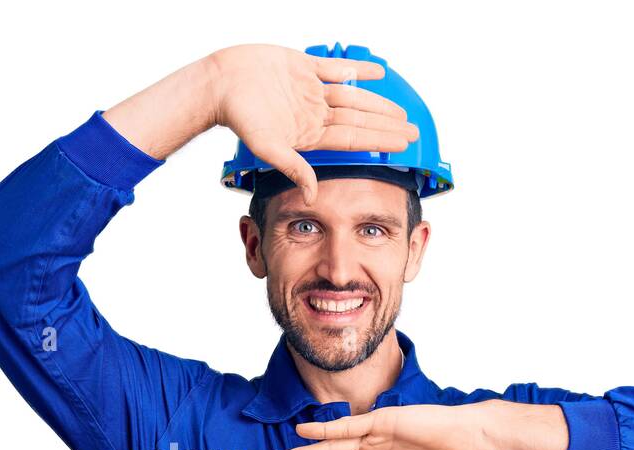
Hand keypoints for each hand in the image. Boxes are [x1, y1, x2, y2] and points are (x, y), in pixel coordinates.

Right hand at [205, 45, 418, 202]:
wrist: (220, 83)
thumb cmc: (238, 116)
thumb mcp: (267, 147)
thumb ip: (293, 168)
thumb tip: (311, 197)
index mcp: (308, 134)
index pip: (353, 139)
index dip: (379, 140)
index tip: (403, 145)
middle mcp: (312, 114)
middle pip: (358, 120)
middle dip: (386, 125)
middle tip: (412, 131)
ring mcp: (309, 92)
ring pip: (352, 97)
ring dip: (376, 103)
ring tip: (399, 110)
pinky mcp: (303, 68)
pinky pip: (335, 69)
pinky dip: (357, 70)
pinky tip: (377, 74)